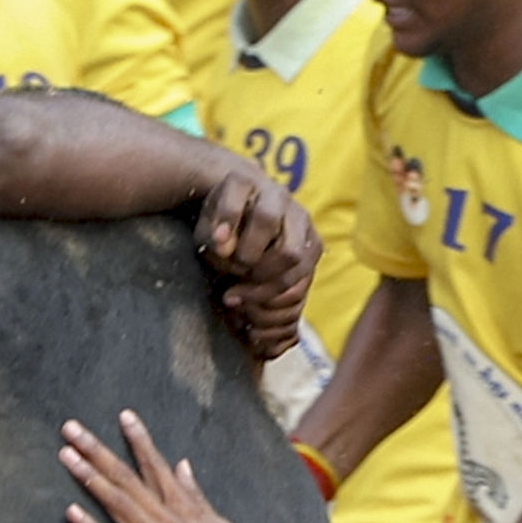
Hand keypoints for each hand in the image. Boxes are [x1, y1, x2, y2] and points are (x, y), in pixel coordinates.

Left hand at [61, 410, 276, 522]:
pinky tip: (70, 512)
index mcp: (182, 505)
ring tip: (66, 455)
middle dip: (97, 449)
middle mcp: (164, 516)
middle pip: (125, 475)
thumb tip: (183, 465)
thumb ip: (195, 494)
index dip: (138, 438)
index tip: (123, 416)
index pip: (156, 464)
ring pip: (114, 500)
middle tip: (72, 428)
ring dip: (88, 476)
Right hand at [189, 159, 316, 362]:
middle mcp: (298, 216)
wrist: (213, 196)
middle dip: (258, 281)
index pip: (300, 282)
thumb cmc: (236, 248)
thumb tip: (288, 345)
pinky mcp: (243, 177)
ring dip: (243, 252)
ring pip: (268, 223)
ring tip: (225, 263)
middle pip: (290, 256)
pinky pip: (236, 203)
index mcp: (308, 244)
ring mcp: (273, 193)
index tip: (242, 312)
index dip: (270, 303)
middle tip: (231, 292)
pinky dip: (224, 224)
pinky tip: (214, 242)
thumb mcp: (253, 280)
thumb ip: (269, 305)